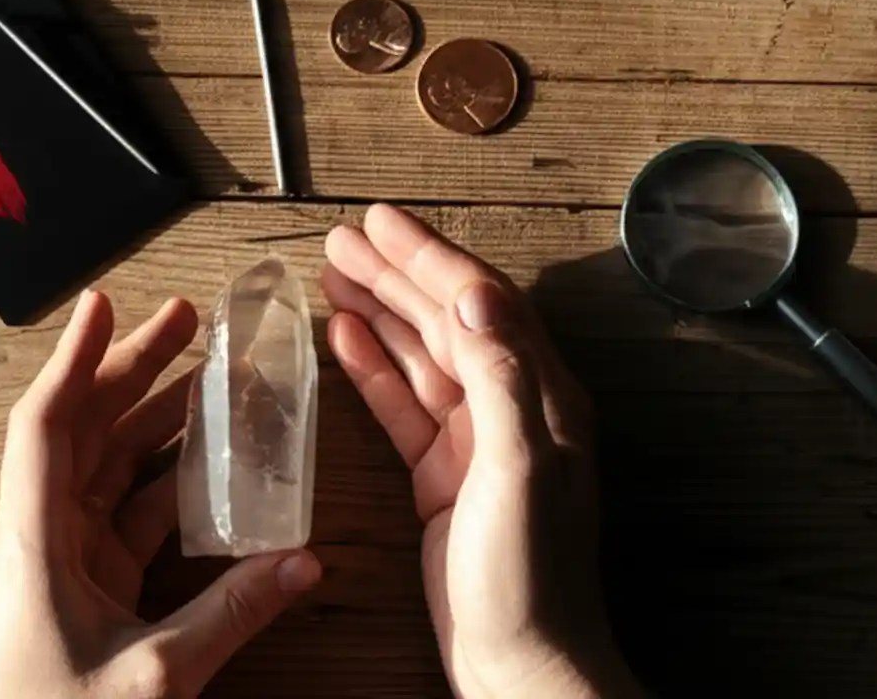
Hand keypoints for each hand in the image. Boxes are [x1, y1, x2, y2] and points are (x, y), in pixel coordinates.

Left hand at [0, 291, 321, 698]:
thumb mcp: (153, 675)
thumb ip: (232, 613)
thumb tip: (300, 563)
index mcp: (34, 542)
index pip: (45, 424)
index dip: (75, 357)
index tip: (103, 303)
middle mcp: (39, 538)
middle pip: (85, 431)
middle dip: (133, 371)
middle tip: (184, 323)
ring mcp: (60, 562)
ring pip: (109, 468)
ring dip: (156, 424)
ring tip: (210, 383)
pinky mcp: (83, 590)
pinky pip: (126, 516)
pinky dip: (167, 487)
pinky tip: (209, 469)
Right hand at [323, 205, 642, 698]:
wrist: (520, 662)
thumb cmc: (529, 578)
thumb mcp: (520, 471)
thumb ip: (502, 378)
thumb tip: (476, 296)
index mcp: (541, 396)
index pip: (480, 303)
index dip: (429, 256)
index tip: (380, 221)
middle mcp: (511, 406)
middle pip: (446, 318)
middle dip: (396, 273)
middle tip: (343, 237)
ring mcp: (474, 439)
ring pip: (420, 354)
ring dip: (379, 310)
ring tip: (334, 272)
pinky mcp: (442, 473)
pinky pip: (403, 404)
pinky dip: (373, 367)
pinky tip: (344, 337)